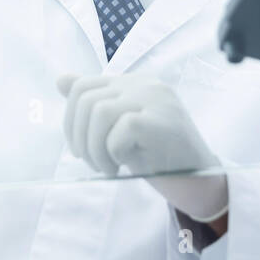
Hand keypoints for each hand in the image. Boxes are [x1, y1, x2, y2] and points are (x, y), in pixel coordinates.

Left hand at [57, 73, 227, 222]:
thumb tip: (60, 80)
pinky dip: (112, 152)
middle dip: (78, 137)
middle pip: (86, 98)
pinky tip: (121, 166)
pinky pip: (120, 128)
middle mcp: (144, 84)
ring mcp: (155, 99)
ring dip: (94, 147)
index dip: (70, 120)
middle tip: (93, 163)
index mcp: (133, 83)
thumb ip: (95, 103)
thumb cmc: (158, 155)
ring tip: (107, 167)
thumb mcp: (119, 128)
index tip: (79, 149)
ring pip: (99, 111)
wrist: (199, 179)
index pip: (83, 86)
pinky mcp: (162, 120)